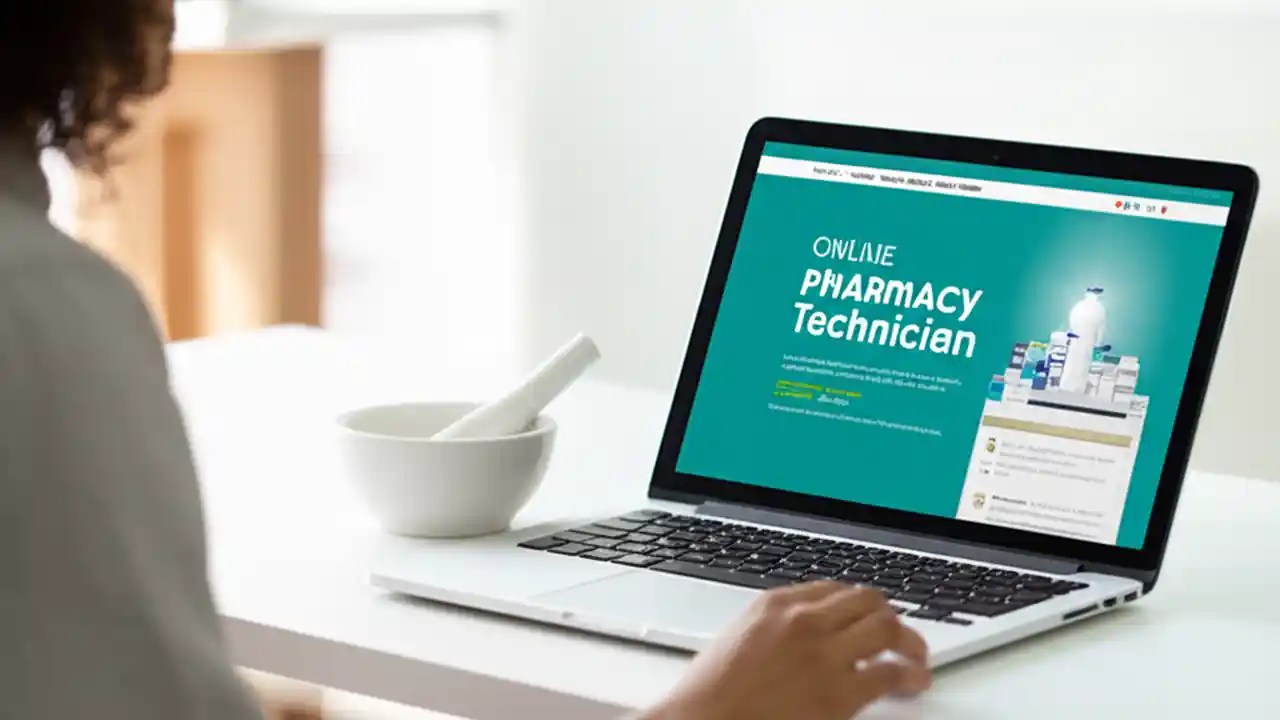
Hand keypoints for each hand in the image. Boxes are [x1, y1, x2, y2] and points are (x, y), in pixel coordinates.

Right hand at [642, 581, 929, 719]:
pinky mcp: (838, 693)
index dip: (857, 605)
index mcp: (773, 604)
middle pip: (866, 600)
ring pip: (885, 627)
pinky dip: (909, 676)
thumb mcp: (736, 641)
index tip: (866, 617)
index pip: (833, 589)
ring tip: (916, 659)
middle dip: (888, 616)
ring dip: (908, 642)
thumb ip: (773, 630)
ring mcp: (822, 654)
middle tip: (899, 636)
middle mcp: (802, 620)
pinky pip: (888, 673)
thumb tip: (803, 637)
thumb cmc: (708, 696)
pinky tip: (913, 683)